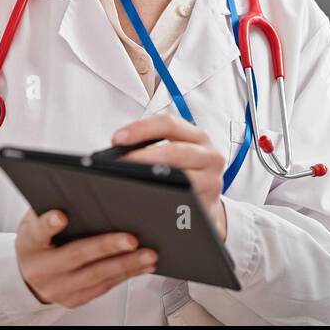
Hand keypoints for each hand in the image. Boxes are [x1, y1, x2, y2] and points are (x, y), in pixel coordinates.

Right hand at [15, 209, 157, 307]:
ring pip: (97, 276)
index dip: (48, 224)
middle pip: (76, 256)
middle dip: (107, 247)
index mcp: (31, 244)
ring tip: (148, 254)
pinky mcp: (75, 299)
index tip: (60, 216)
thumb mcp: (35, 222)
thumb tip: (81, 189)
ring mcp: (59, 288)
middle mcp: (42, 269)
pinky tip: (142, 266)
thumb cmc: (39, 242)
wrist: (30, 277)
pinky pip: (105, 287)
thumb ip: (51, 207)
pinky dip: (127, 275)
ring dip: (126, 265)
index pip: (38, 232)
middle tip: (131, 240)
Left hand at [112, 115, 227, 240]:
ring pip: (184, 179)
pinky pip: (186, 203)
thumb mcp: (176, 151)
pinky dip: (167, 202)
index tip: (118, 139)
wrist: (207, 202)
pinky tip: (147, 203)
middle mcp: (209, 156)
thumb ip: (153, 144)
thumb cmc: (184, 173)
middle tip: (120, 162)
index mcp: (197, 137)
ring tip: (130, 182)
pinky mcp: (209, 205)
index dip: (142, 129)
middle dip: (145, 156)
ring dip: (156, 180)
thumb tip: (118, 147)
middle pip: (176, 151)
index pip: (169, 124)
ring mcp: (212, 181)